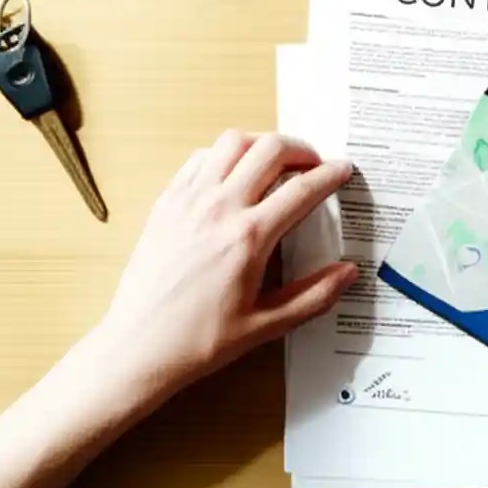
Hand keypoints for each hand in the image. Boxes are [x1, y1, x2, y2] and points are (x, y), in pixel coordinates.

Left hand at [87, 131, 357, 401]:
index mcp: (249, 238)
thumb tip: (348, 272)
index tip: (344, 170)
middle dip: (301, 149)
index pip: (303, 188)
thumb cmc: (200, 340)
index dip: (331, 174)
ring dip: (261, 143)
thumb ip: (315, 296)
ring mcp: (188, 200)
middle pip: (270, 149)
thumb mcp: (268, 325)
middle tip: (314, 164)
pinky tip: (234, 174)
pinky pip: (200, 158)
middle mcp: (219, 208)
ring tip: (276, 162)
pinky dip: (225, 155)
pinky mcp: (166, 202)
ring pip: (233, 142)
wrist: (139, 345)